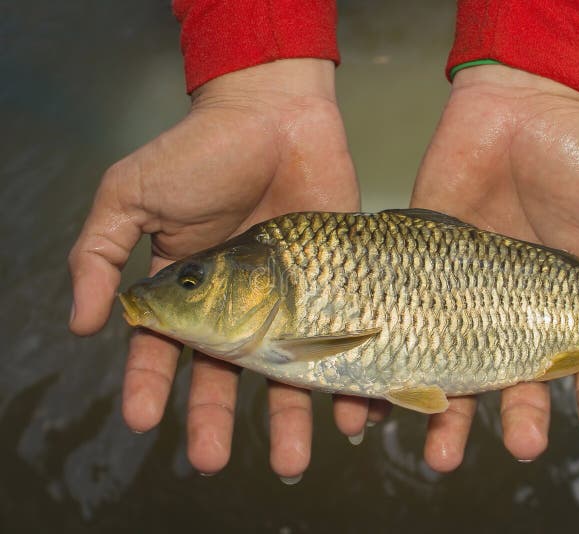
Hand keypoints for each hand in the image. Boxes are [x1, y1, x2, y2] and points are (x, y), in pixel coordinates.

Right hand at [68, 59, 378, 477]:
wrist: (277, 114)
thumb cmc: (200, 149)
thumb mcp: (131, 194)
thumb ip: (101, 254)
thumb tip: (81, 323)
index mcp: (186, 288)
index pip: (160, 348)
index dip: (147, 385)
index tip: (142, 420)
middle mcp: (237, 302)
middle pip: (224, 373)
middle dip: (214, 419)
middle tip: (211, 461)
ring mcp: (289, 298)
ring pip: (288, 369)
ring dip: (288, 418)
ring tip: (291, 460)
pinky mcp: (336, 286)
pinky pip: (343, 339)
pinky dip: (349, 377)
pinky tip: (352, 412)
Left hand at [412, 64, 578, 471]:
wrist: (512, 107)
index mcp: (572, 301)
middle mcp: (518, 310)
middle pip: (519, 381)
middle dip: (521, 418)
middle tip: (522, 444)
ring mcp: (467, 297)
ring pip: (458, 370)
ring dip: (453, 417)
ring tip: (443, 453)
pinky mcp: (422, 277)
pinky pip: (407, 330)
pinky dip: (396, 369)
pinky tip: (388, 402)